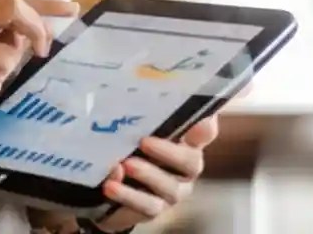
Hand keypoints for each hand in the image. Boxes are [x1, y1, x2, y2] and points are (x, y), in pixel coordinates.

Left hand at [92, 116, 219, 232]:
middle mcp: (185, 166)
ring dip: (147, 174)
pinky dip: (127, 194)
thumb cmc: (127, 146)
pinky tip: (111, 186)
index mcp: (185, 141)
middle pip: (192, 162)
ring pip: (170, 187)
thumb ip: (138, 118)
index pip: (205, 131)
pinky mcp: (155, 209)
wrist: (107, 186)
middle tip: (144, 142)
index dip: (206, 125)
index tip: (200, 119)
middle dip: (168, 152)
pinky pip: (147, 205)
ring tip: (125, 165)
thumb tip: (130, 104)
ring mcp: (173, 190)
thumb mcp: (132, 128)